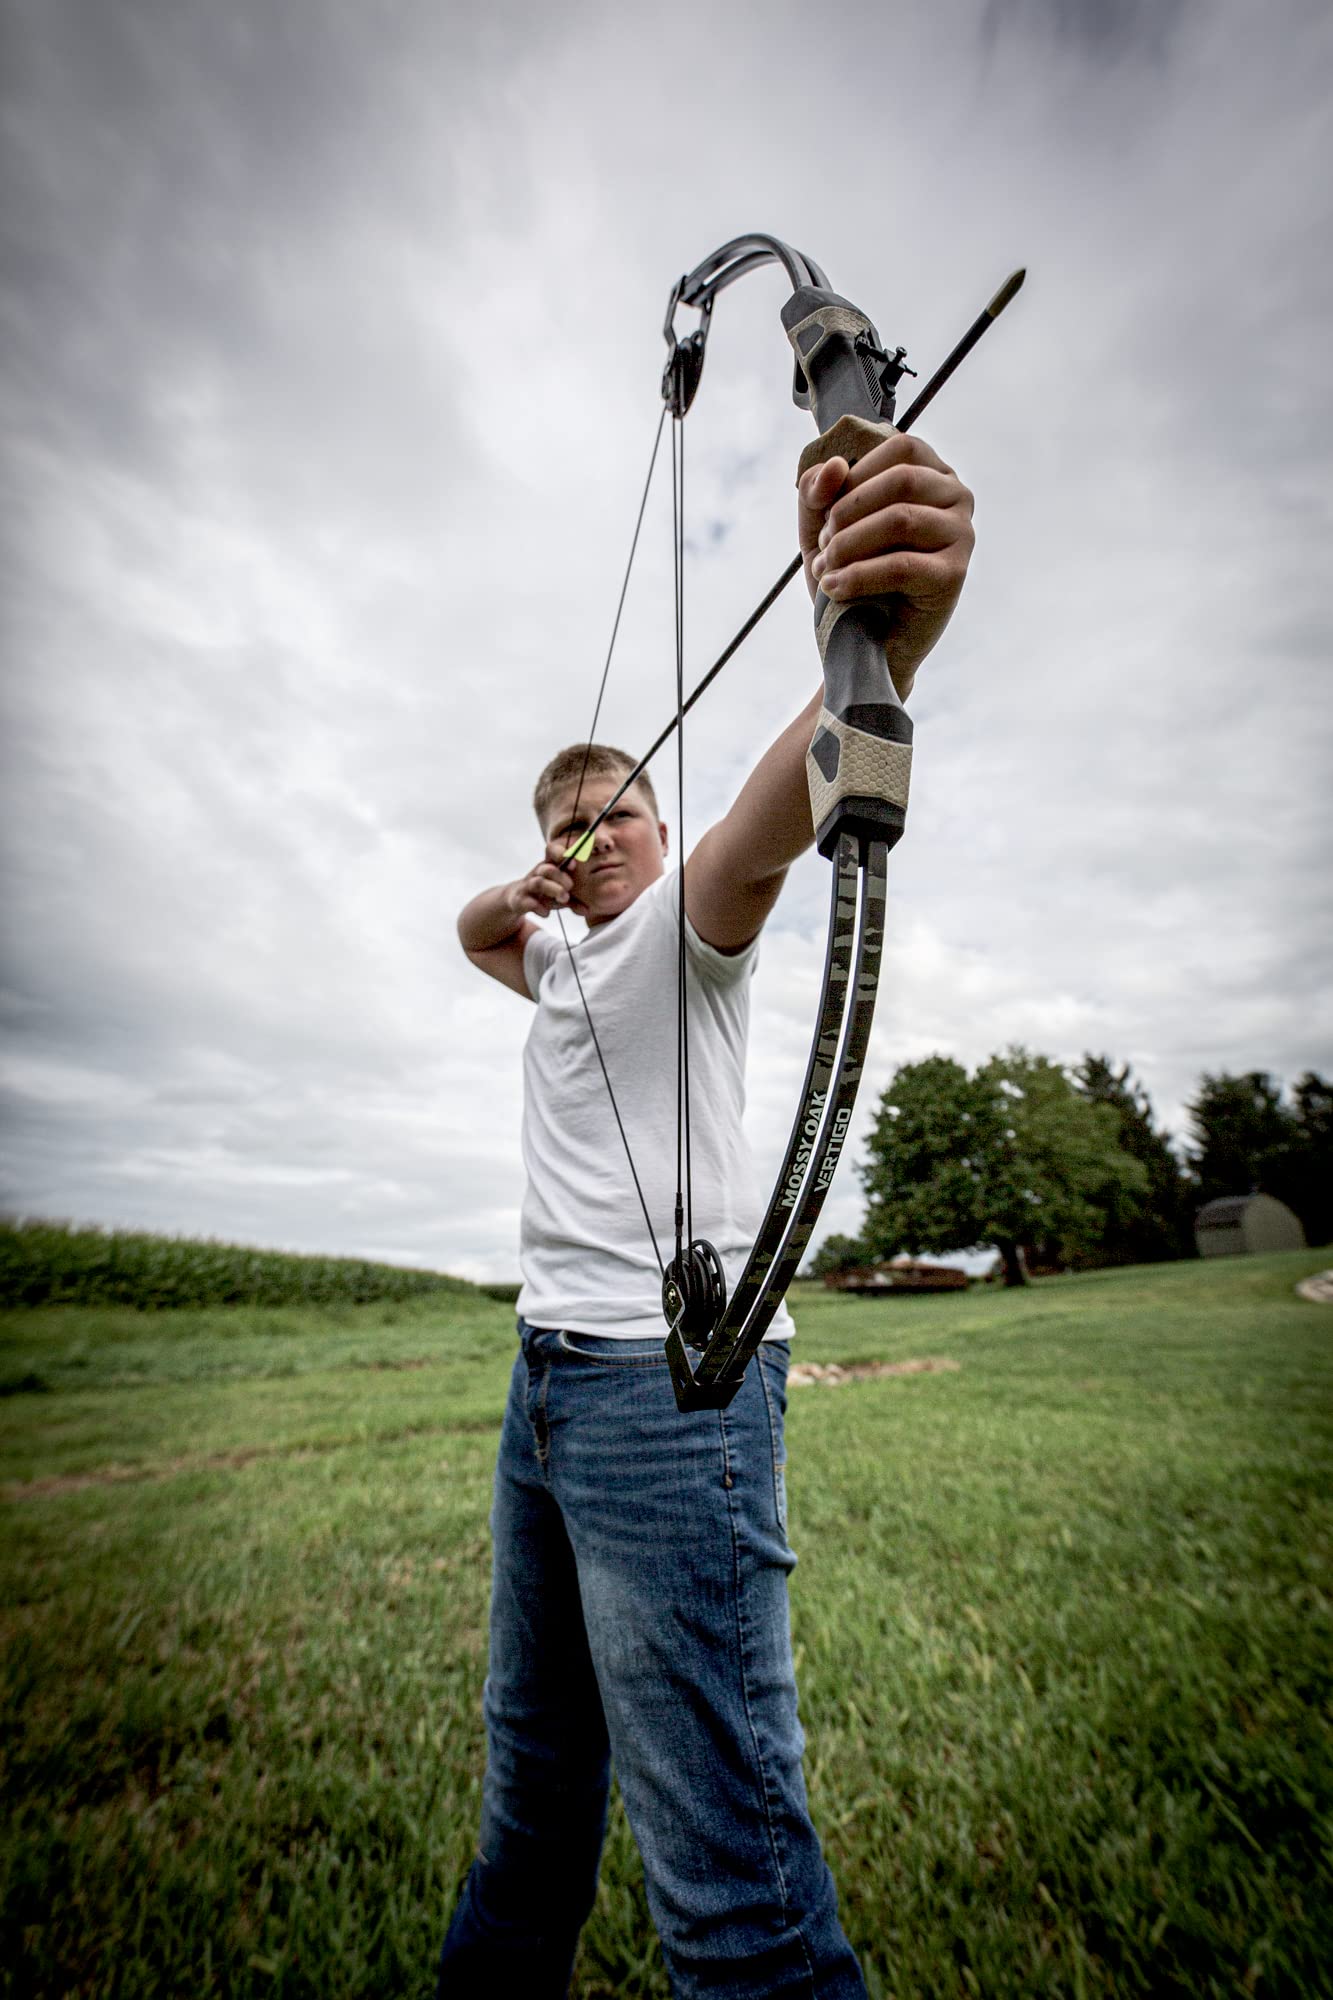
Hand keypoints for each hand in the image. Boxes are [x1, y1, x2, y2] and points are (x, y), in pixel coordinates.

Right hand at [507, 857, 575, 920]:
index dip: (560, 854)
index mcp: (548, 866)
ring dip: (553, 889)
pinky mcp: (520, 900)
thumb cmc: (544, 893)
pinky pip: (528, 902)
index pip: (551, 851)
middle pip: (548, 869)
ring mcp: (527, 887)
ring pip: (538, 883)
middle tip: (571, 886)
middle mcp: (537, 874)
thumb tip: (587, 910)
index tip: (573, 864)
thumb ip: (573, 901)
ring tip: (564, 898)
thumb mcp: (559, 895)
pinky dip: (538, 907)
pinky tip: (547, 913)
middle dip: (561, 876)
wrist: (516, 899)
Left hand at [797, 432, 974, 695]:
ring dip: (849, 544)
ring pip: (900, 518)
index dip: (855, 476)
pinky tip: (834, 588)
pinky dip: (858, 576)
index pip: (900, 448)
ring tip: (826, 569)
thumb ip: (816, 490)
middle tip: (824, 547)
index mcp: (933, 474)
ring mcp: (962, 536)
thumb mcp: (820, 526)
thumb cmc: (849, 575)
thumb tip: (834, 468)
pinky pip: (902, 564)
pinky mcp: (954, 576)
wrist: (861, 642)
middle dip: (848, 512)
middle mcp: (957, 498)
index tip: (828, 514)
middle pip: (901, 479)